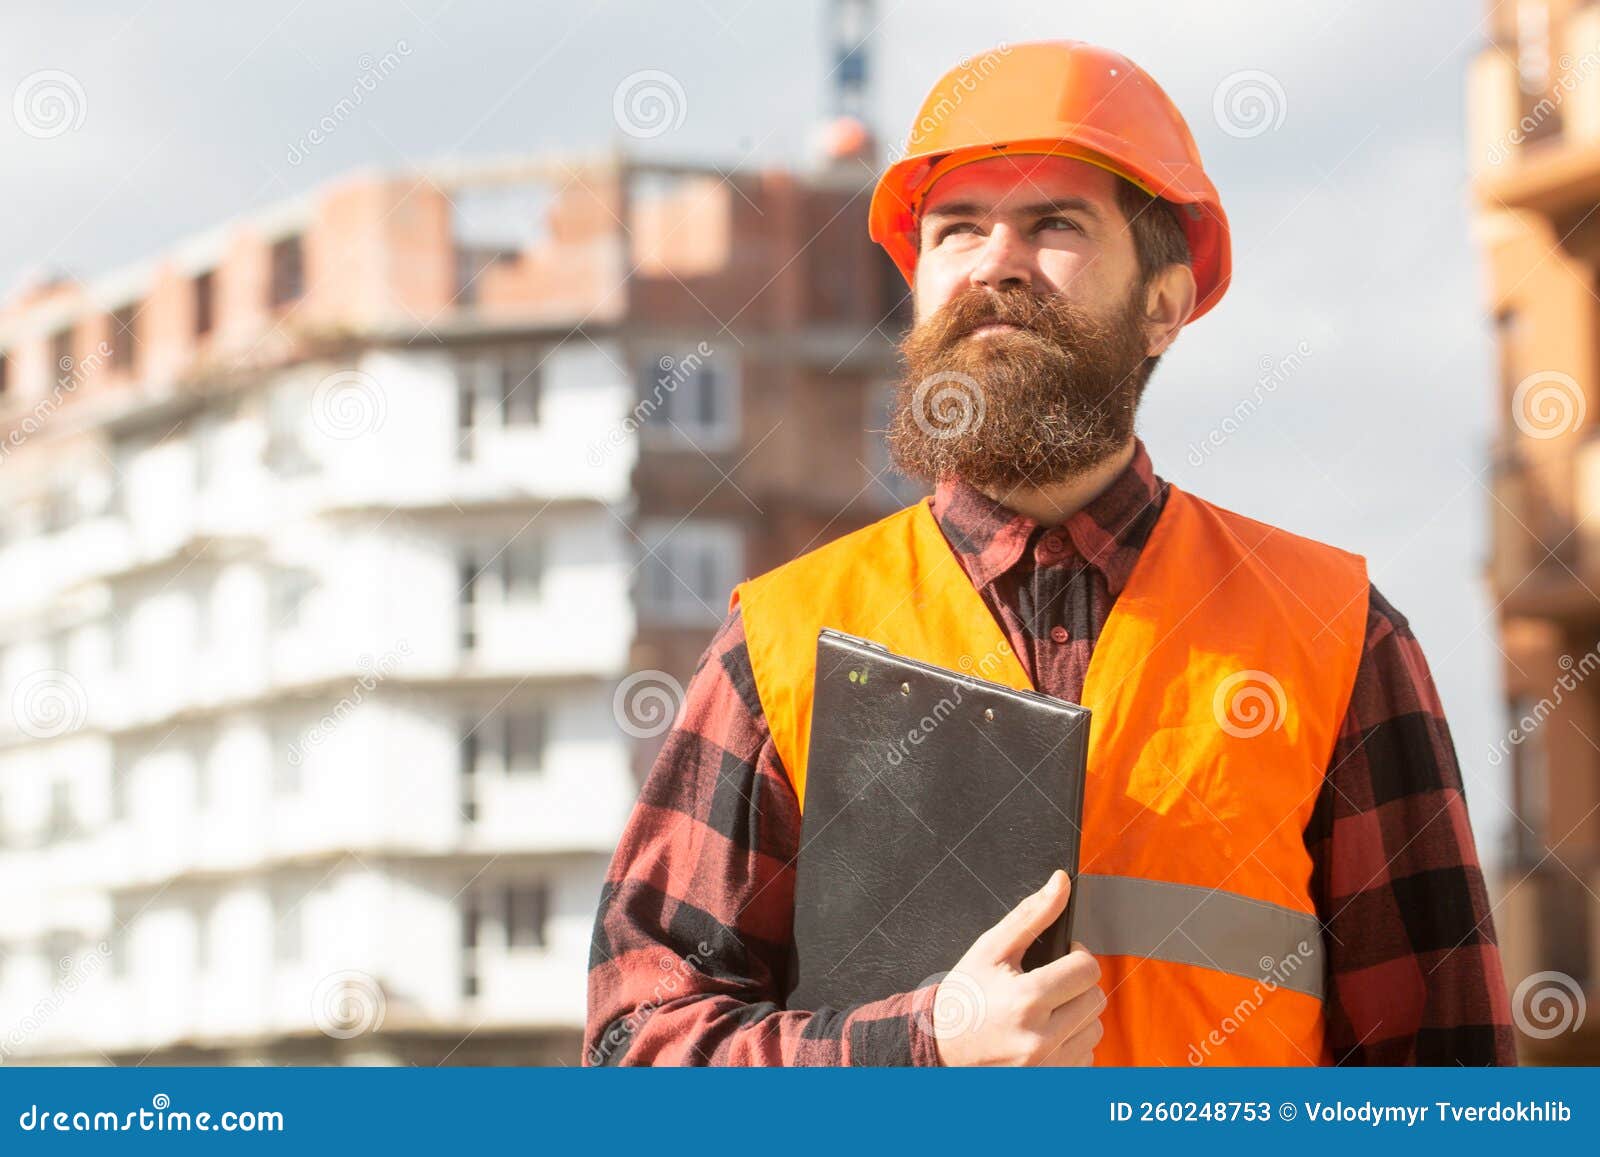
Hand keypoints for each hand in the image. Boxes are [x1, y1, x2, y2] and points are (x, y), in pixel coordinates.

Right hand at [930, 869, 1103, 1065]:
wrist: (938, 1047)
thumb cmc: (964, 995)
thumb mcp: (991, 948)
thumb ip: (1031, 914)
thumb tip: (1061, 882)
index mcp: (1027, 1000)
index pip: (1088, 969)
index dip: (1075, 956)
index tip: (1058, 959)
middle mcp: (1041, 1038)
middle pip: (1095, 999)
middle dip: (1076, 986)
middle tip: (1046, 983)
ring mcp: (1047, 1066)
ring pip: (1095, 1028)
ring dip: (1077, 1015)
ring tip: (1044, 1010)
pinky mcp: (1051, 1082)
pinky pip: (1086, 1057)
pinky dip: (1071, 1042)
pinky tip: (1044, 1034)